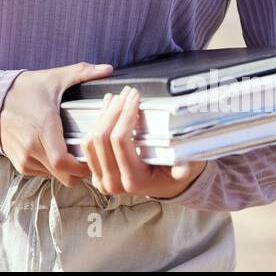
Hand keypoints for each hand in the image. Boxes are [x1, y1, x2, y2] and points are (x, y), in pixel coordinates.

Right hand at [0, 61, 115, 188]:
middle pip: (63, 175)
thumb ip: (82, 73)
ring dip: (66, 169)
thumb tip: (108, 69)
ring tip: (72, 152)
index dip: (82, 166)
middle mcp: (31, 147)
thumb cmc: (23, 89)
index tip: (93, 156)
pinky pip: (42, 173)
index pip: (64, 163)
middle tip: (88, 156)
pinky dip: (53, 168)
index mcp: (42, 128)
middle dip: (79, 170)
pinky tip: (56, 151)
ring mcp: (23, 157)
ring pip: (54, 177)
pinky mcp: (18, 163)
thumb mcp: (53, 78)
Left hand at [83, 86, 206, 198]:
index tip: (135, 96)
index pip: (120, 141)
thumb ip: (185, 168)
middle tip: (127, 92)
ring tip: (116, 97)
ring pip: (90, 139)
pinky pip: (88, 144)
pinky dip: (96, 123)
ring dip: (103, 114)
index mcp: (134, 182)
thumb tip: (183, 168)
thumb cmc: (177, 171)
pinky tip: (107, 107)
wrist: (165, 184)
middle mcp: (114, 184)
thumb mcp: (188, 168)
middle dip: (114, 110)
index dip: (125, 114)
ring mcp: (101, 179)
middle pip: (101, 138)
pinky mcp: (95, 171)